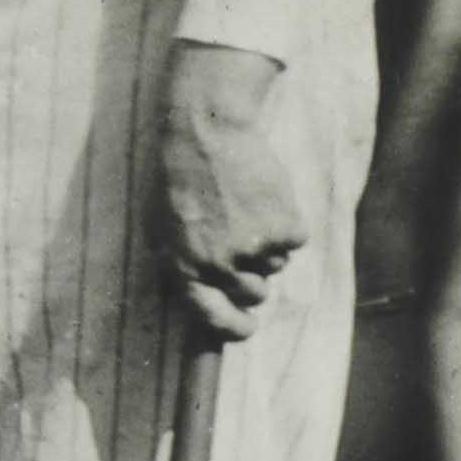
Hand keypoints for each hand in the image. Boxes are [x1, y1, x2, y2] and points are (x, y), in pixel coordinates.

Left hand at [160, 41, 305, 338]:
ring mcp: (252, 248)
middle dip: (253, 271)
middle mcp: (216, 265)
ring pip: (276, 265)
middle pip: (254, 292)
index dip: (232, 327)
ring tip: (243, 206)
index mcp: (181, 267)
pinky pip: (296, 241)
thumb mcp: (164, 226)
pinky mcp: (283, 229)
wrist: (206, 132)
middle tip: (239, 234)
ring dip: (267, 242)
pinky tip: (263, 195)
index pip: (209, 316)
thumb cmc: (182, 178)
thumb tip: (207, 305)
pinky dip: (287, 221)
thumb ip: (184, 266)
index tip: (248, 328)